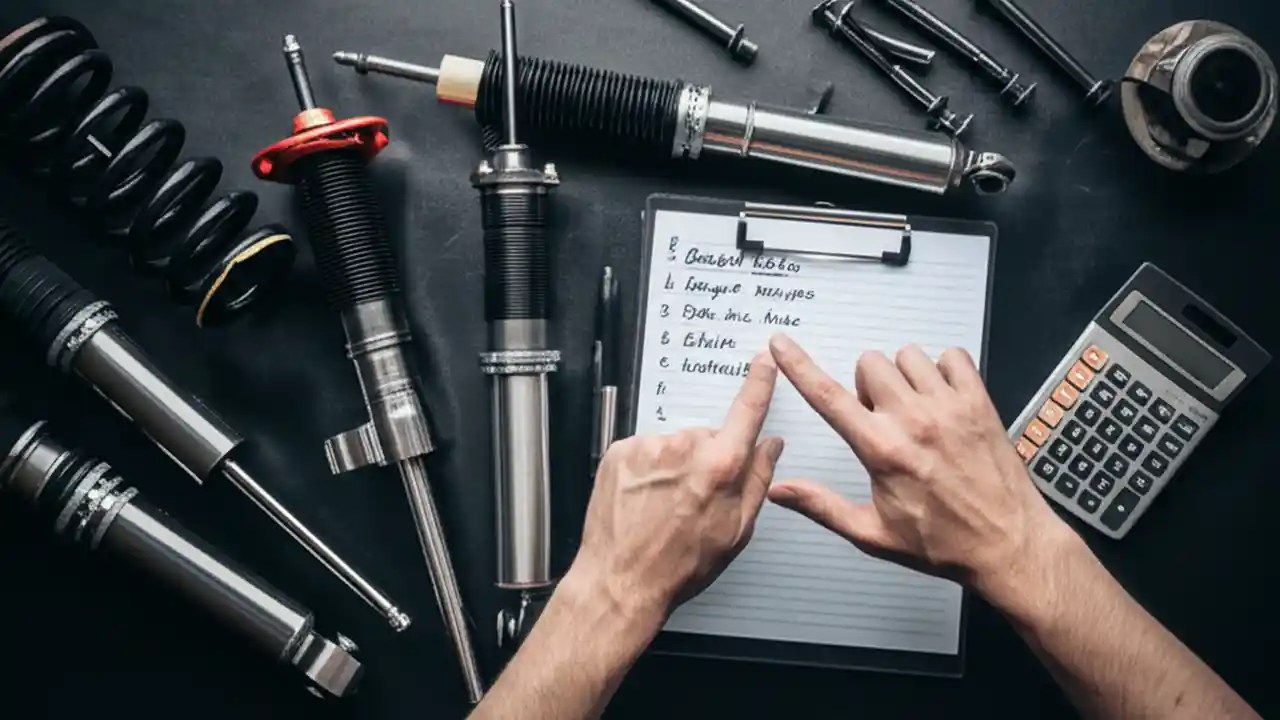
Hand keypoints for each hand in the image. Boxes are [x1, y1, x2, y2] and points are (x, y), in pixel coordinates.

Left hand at [567, 350, 784, 623]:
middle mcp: (684, 448)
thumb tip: (770, 447)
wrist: (621, 580)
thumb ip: (758, 480)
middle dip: (707, 459)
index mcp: (720, 466)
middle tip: (696, 499)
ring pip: (674, 446)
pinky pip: (645, 451)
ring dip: (674, 466)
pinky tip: (644, 499)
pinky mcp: (620, 452)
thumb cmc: (679, 565)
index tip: (764, 360)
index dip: (759, 382)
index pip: (747, 410)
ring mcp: (648, 447)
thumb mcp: (737, 531)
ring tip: (665, 505)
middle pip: (707, 437)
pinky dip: (647, 470)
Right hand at [765, 334, 1072, 606]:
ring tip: (915, 408)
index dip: (798, 366)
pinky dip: (943, 369)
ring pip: (908, 356)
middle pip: (870, 364)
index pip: (828, 397)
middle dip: (867, 384)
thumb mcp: (873, 533)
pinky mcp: (979, 403)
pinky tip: (943, 399)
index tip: (781, 345)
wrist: (1008, 545)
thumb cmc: (942, 544)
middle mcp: (914, 421)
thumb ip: (822, 506)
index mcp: (882, 450)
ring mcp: (950, 408)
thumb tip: (779, 491)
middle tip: (880, 416)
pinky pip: (952, 357)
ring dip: (903, 376)